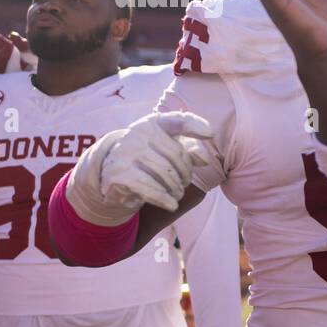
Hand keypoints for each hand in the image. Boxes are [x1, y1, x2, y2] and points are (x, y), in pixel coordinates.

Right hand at [98, 112, 213, 212]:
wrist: (115, 176)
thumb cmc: (151, 160)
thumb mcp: (170, 151)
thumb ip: (190, 150)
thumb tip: (203, 159)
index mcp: (152, 124)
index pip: (177, 121)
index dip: (195, 125)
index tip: (211, 134)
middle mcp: (136, 134)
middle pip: (176, 155)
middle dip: (186, 173)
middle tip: (184, 183)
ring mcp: (125, 153)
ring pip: (165, 173)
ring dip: (176, 188)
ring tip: (177, 193)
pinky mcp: (118, 174)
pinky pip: (148, 188)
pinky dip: (164, 199)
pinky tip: (172, 205)